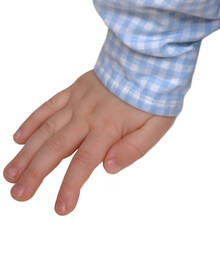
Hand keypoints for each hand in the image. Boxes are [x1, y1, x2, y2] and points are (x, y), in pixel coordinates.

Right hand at [4, 70, 175, 214]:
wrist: (149, 57)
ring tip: (10, 174)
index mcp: (108, 128)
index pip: (84, 162)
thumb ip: (134, 148)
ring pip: (46, 130)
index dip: (70, 187)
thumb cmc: (155, 95)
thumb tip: (109, 168)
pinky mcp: (74, 90)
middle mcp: (87, 116)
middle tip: (18, 196)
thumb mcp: (157, 125)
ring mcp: (77, 102)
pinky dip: (31, 122)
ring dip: (26, 153)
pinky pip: (48, 107)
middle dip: (35, 174)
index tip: (60, 209)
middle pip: (56, 148)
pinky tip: (18, 139)